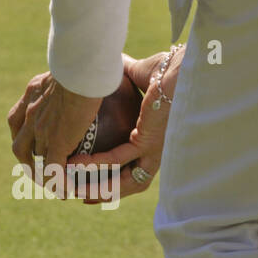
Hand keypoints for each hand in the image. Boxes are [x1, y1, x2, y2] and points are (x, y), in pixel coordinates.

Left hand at [7, 71, 101, 182]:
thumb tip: (87, 71)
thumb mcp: (70, 66)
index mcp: (32, 93)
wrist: (83, 67)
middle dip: (26, 158)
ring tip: (52, 183)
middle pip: (20, 144)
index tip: (34, 142)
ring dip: (39, 174)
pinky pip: (52, 169)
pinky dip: (56, 181)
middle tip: (38, 167)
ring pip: (33, 159)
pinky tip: (65, 191)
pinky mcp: (57, 141)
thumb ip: (70, 76)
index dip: (24, 134)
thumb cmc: (85, 60)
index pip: (18, 120)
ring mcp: (40, 129)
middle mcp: (30, 112)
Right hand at [69, 46, 184, 198]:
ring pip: (125, 180)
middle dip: (105, 191)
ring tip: (74, 186)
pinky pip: (118, 159)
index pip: (134, 168)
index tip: (92, 183)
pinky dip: (97, 164)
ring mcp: (154, 150)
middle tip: (80, 194)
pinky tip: (78, 163)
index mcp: (155, 139)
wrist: (183, 67)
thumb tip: (113, 63)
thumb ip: (126, 74)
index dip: (114, 178)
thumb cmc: (170, 70)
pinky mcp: (149, 142)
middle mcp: (157, 151)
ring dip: (99, 186)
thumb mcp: (141, 75)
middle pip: (130, 182)